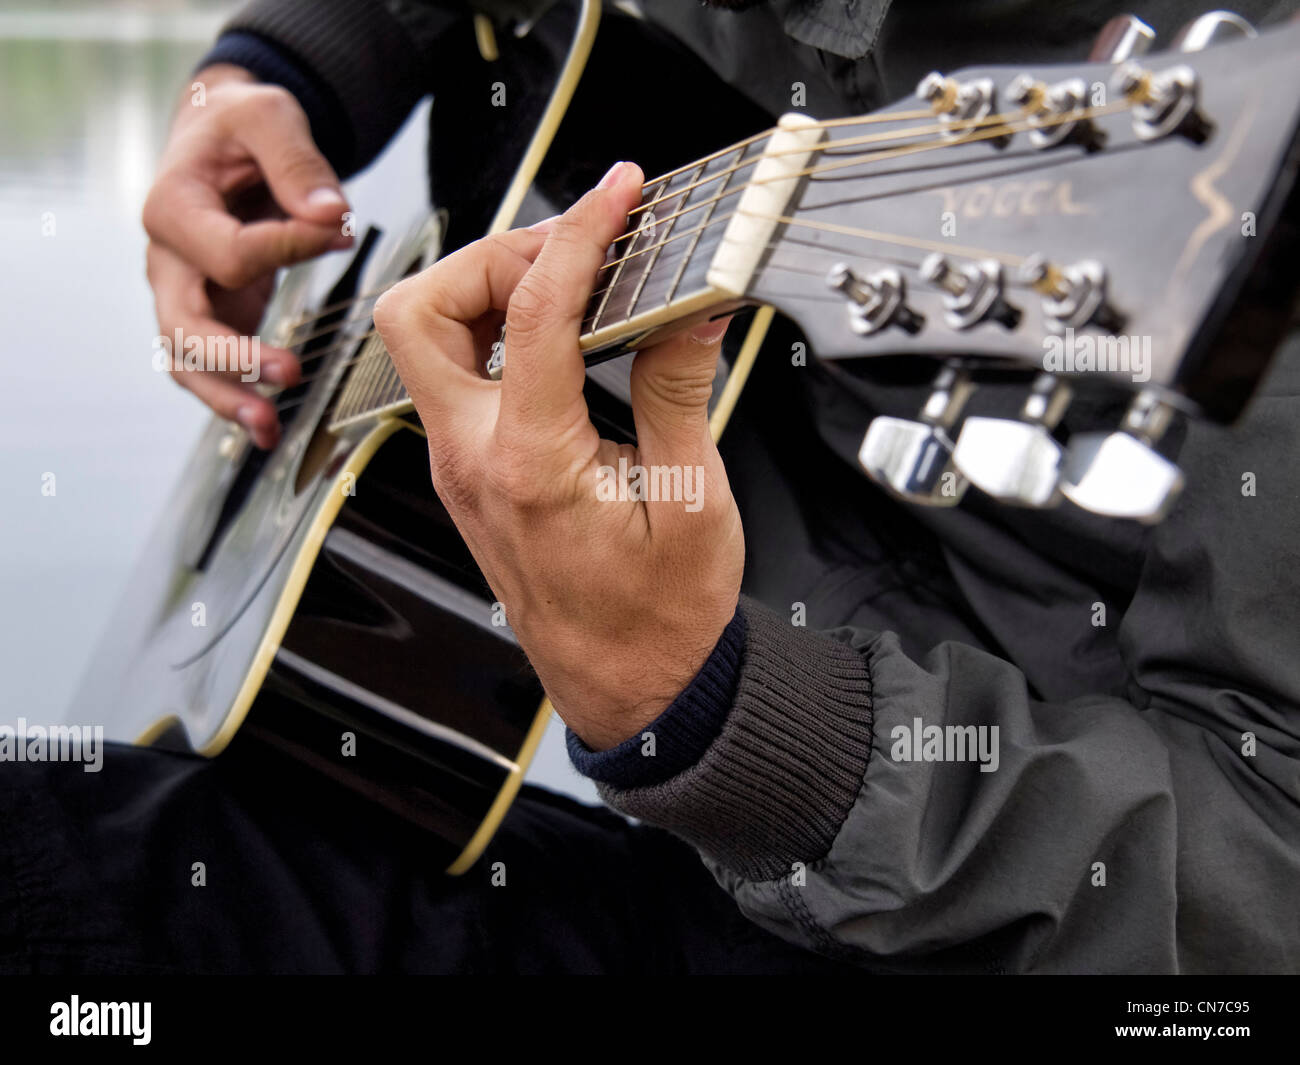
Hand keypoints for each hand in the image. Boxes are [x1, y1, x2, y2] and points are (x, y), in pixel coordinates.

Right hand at [142, 64, 352, 448]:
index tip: (338, 230)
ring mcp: (184, 293)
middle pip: (183, 325)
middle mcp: (167, 259)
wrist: (222, 138)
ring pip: (187, 361)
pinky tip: (269, 432)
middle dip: (233, 356)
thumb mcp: (269, 117)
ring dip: (227, 397)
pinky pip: (211, 368)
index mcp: (172, 207)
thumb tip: (329, 215)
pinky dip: (235, 399)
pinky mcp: (211, 314)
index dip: (287, 247)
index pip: (230, 252)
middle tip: (289, 372)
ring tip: (269, 429)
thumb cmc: (243, 127)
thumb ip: (297, 164)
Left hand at [375, 162, 743, 748]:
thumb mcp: (693, 499)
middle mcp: (474, 461)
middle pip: (419, 312)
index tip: (617, 194)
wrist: (630, 687)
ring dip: (483, 291)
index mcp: (533, 465)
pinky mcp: (468, 475)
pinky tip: (556, 333)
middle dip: (488, 255)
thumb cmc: (660, 615)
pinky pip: (451, 377)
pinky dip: (492, 332)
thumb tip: (691, 305)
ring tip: (568, 281)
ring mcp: (460, 469)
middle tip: (569, 249)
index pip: (535, 313)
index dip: (579, 235)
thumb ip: (680, 389)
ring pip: (423, 341)